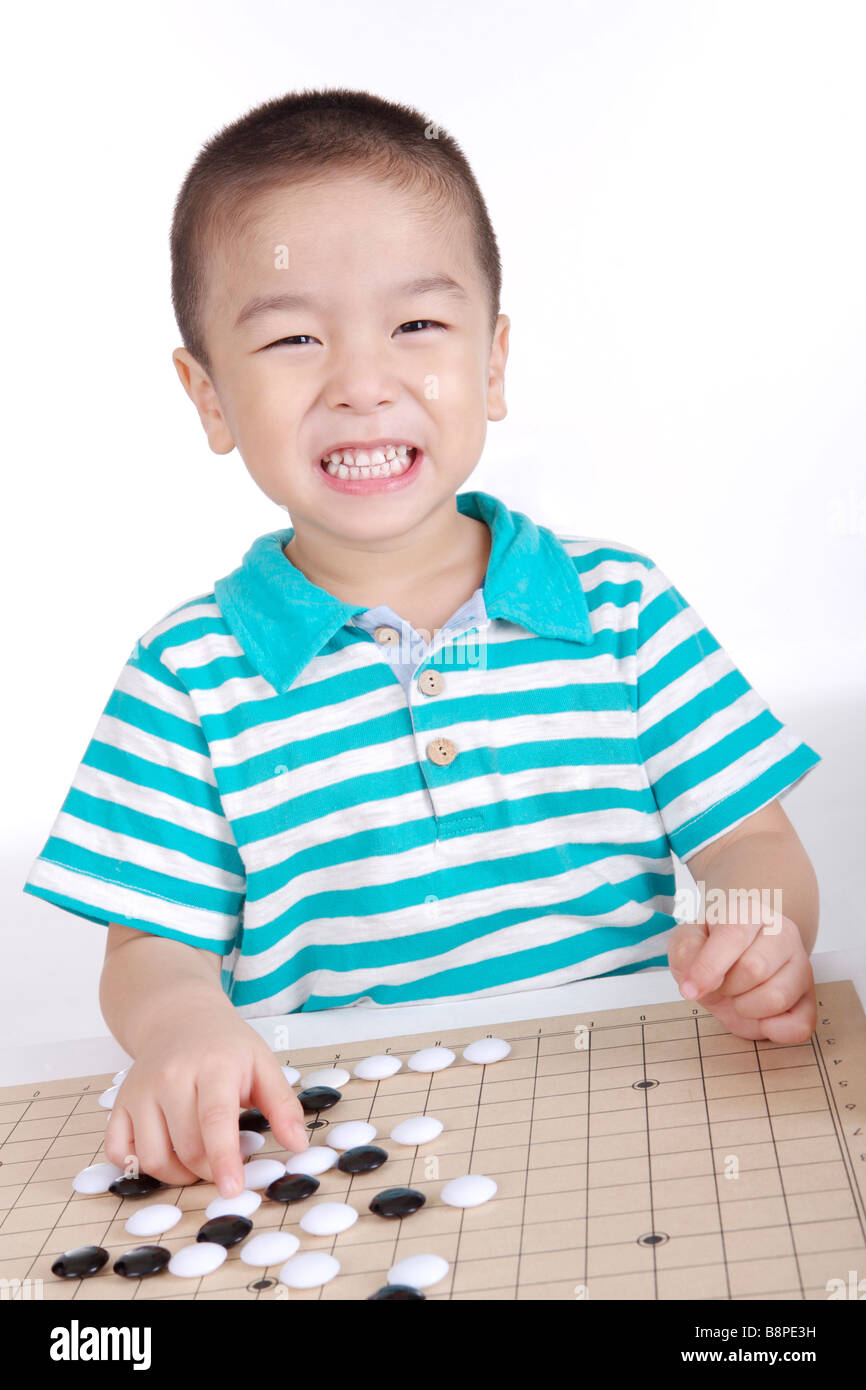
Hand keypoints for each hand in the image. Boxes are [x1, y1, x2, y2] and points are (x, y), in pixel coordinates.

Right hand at [104, 1003, 308, 1197]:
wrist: (180, 1017)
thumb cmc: (225, 1046)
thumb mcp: (263, 1064)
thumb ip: (283, 1105)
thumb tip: (299, 1145)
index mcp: (212, 1066)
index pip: (214, 1119)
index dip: (223, 1159)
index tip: (233, 1189)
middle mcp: (170, 1077)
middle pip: (187, 1146)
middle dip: (209, 1170)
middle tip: (225, 1164)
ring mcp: (140, 1091)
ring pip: (152, 1157)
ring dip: (178, 1175)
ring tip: (198, 1162)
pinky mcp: (120, 1104)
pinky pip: (118, 1152)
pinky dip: (140, 1165)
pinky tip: (164, 1154)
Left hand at [667, 910, 816, 1043]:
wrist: (736, 957)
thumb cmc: (711, 946)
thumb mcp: (688, 940)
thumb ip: (685, 950)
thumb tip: (694, 979)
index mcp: (749, 911)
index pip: (733, 936)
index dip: (709, 967)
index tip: (690, 990)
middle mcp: (782, 933)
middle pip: (754, 969)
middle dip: (727, 987)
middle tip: (720, 983)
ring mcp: (801, 963)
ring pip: (776, 998)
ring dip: (746, 1008)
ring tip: (739, 996)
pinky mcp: (810, 996)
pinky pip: (801, 1024)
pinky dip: (776, 1030)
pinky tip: (761, 1020)